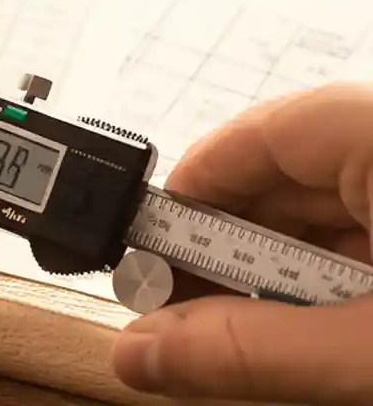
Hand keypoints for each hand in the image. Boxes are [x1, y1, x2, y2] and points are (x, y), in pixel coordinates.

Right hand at [111, 83, 372, 404]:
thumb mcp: (369, 354)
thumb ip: (249, 349)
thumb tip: (140, 348)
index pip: (254, 135)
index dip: (188, 200)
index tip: (149, 260)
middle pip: (285, 177)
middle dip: (232, 257)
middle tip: (193, 321)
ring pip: (329, 212)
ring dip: (286, 282)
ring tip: (269, 342)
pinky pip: (370, 231)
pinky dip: (338, 284)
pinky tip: (330, 334)